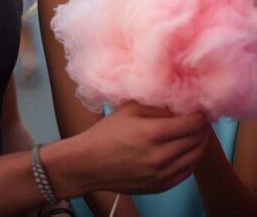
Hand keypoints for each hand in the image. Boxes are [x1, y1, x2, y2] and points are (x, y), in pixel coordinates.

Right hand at [78, 100, 208, 195]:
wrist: (89, 163)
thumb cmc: (107, 132)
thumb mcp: (130, 109)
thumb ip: (157, 106)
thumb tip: (180, 103)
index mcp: (153, 133)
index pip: (193, 123)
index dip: (201, 114)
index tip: (200, 107)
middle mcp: (161, 156)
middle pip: (197, 139)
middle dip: (202, 127)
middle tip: (200, 117)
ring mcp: (161, 174)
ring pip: (195, 157)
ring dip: (199, 142)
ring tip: (195, 131)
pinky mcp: (160, 186)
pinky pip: (186, 172)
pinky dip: (190, 159)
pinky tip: (184, 149)